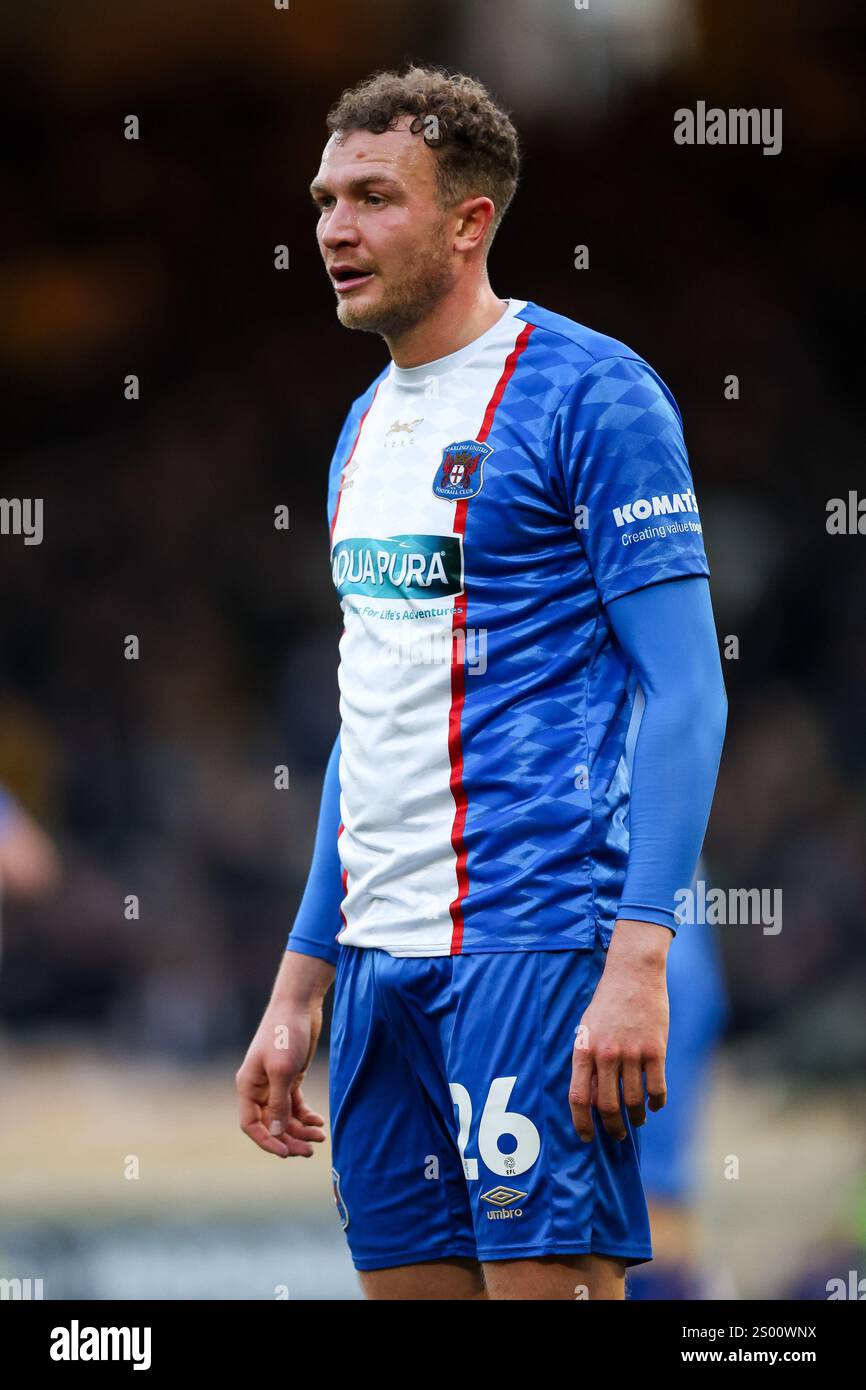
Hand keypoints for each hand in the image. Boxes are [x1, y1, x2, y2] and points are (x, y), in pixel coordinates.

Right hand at [236, 993, 327, 1158]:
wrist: (299, 1005)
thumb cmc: (285, 1033)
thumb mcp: (282, 1069)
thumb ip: (278, 1103)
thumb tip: (275, 1134)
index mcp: (248, 1086)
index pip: (251, 1124)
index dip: (266, 1141)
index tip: (286, 1152)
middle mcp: (259, 1088)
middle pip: (270, 1124)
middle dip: (289, 1139)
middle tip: (310, 1151)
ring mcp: (275, 1083)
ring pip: (284, 1117)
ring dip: (300, 1130)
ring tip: (321, 1137)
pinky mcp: (290, 1077)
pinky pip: (295, 1105)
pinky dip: (305, 1116)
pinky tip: (319, 1122)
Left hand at [569, 920, 669, 1142]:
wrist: (632, 975)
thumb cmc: (607, 1003)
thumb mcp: (587, 1028)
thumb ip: (587, 1059)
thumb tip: (590, 1096)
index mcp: (584, 1048)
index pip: (579, 1096)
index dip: (581, 1122)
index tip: (586, 1137)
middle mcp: (606, 1054)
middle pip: (608, 1105)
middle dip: (613, 1127)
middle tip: (618, 1134)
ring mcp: (631, 1052)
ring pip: (634, 1100)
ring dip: (636, 1116)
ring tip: (638, 1119)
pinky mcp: (655, 1049)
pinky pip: (656, 1087)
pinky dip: (657, 1102)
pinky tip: (655, 1104)